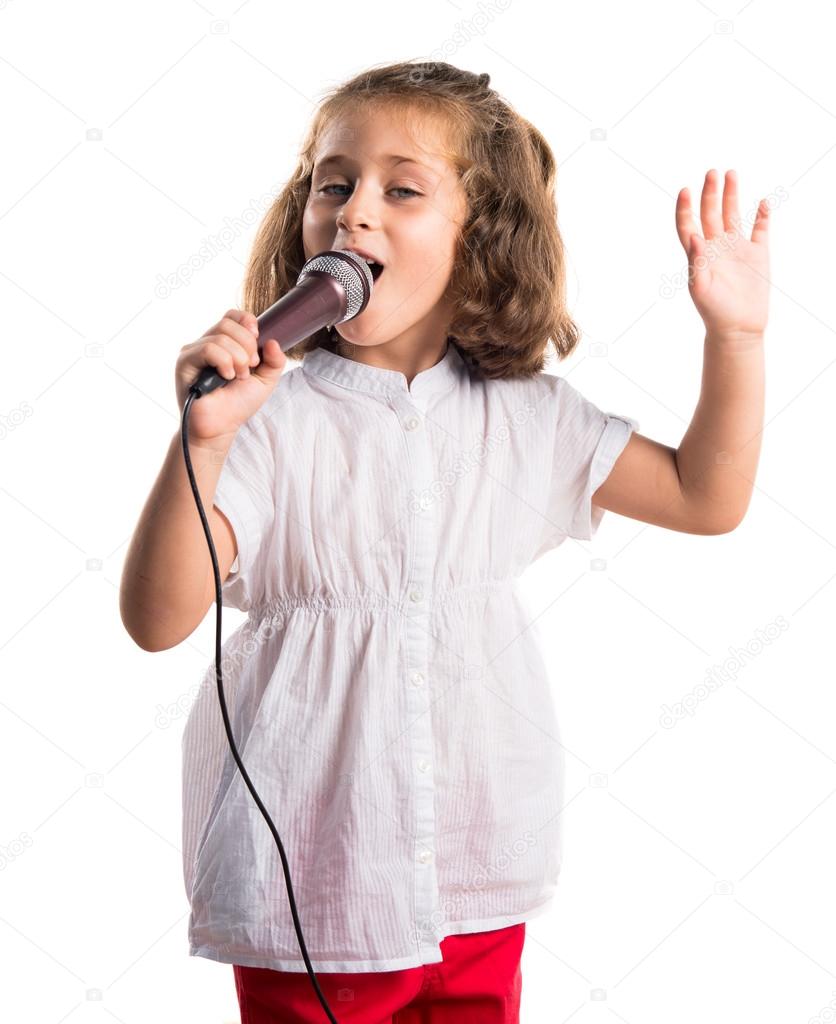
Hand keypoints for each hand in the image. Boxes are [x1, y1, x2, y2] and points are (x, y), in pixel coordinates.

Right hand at [175, 308, 286, 444]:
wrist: (221, 427)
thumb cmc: (238, 404)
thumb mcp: (265, 380)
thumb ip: (275, 361)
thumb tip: (273, 341)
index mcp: (225, 343)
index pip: (233, 316)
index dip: (248, 324)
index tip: (257, 341)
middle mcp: (207, 343)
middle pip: (228, 324)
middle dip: (247, 345)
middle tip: (249, 367)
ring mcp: (194, 351)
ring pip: (220, 336)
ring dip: (238, 357)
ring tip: (238, 377)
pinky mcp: (185, 362)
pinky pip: (208, 348)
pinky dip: (224, 362)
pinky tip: (226, 377)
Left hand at [676, 169, 770, 343]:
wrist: (738, 327)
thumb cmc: (713, 311)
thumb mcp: (700, 287)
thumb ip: (695, 261)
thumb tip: (693, 236)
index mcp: (699, 254)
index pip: (688, 225)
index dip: (685, 208)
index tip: (685, 190)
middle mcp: (716, 247)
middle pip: (710, 213)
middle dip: (710, 193)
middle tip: (712, 172)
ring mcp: (737, 248)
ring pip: (733, 215)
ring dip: (731, 195)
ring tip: (730, 174)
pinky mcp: (757, 254)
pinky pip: (760, 229)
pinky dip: (762, 215)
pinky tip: (762, 202)